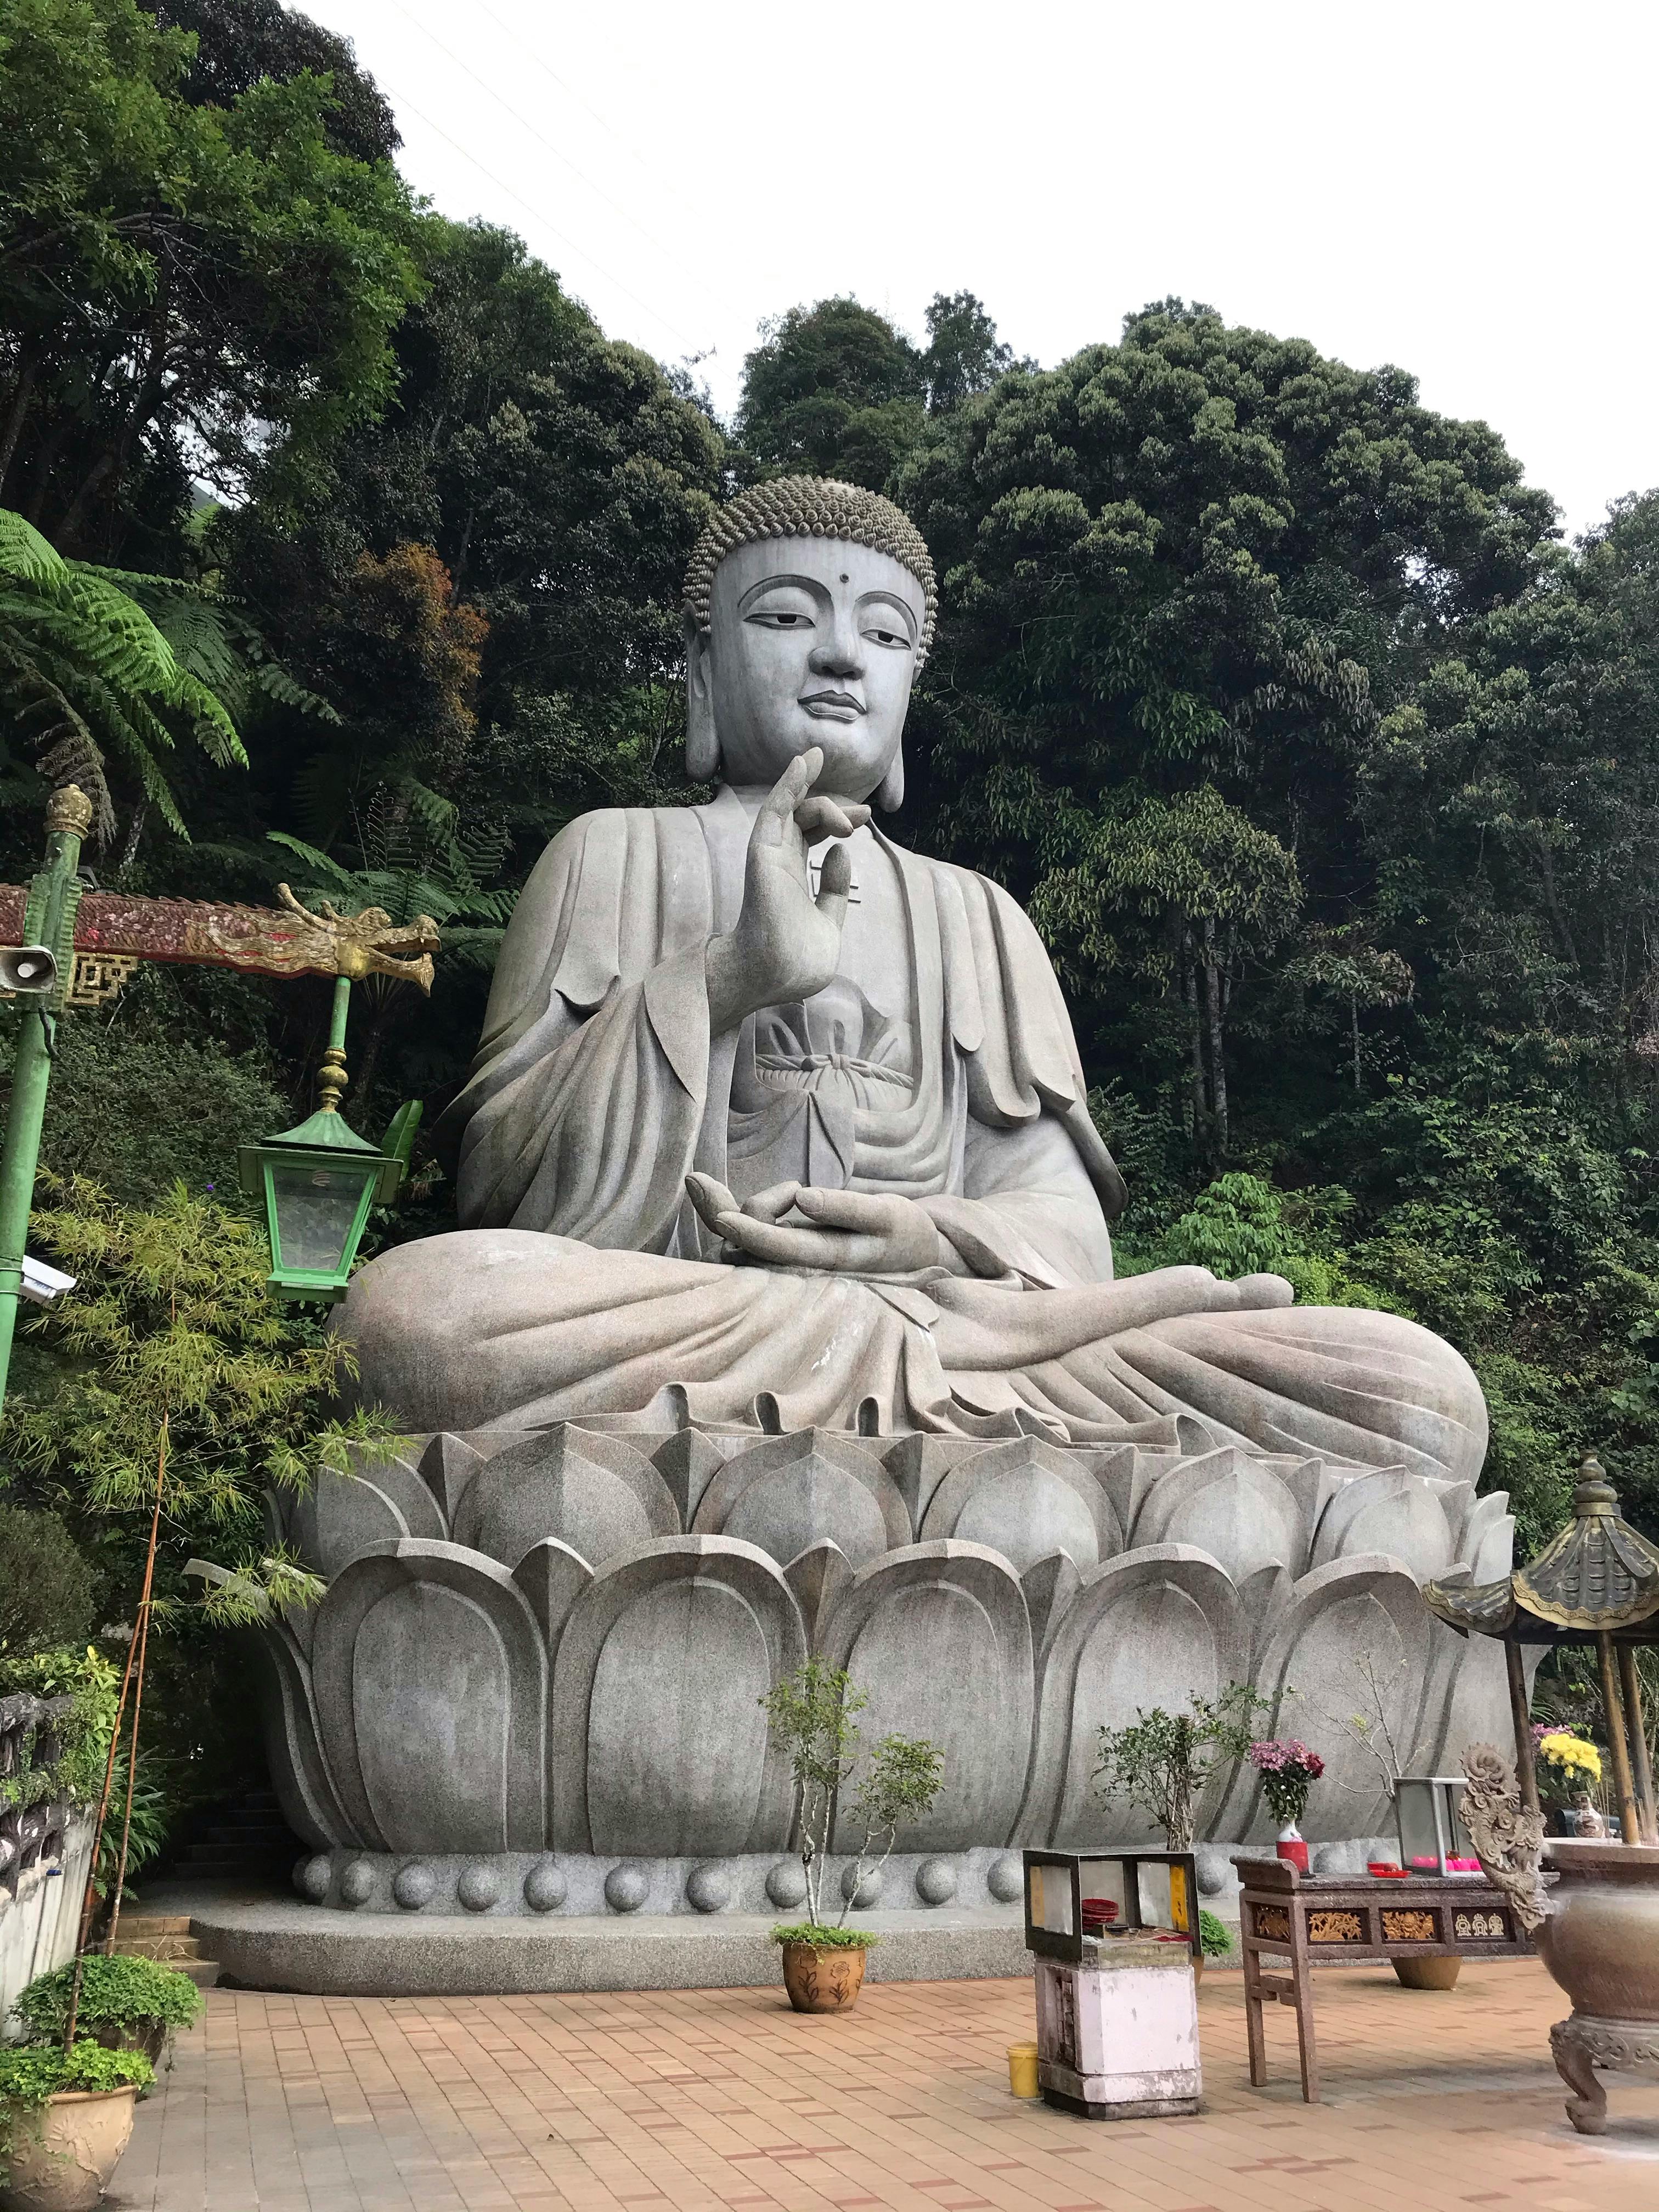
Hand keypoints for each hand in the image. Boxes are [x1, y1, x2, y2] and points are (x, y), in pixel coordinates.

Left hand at [686, 1175, 941, 1274]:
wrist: (915, 1252)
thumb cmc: (902, 1231)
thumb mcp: (886, 1214)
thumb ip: (844, 1208)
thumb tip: (803, 1199)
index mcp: (826, 1261)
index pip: (778, 1250)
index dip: (749, 1234)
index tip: (723, 1217)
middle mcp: (799, 1267)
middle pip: (744, 1247)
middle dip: (721, 1212)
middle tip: (696, 1179)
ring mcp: (789, 1261)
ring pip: (745, 1235)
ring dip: (748, 1205)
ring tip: (794, 1189)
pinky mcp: (785, 1250)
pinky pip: (752, 1230)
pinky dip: (749, 1210)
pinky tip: (785, 1197)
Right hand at [704, 747, 868, 1032]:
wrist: (777, 977)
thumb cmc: (796, 961)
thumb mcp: (829, 923)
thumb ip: (832, 889)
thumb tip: (842, 852)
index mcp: (793, 879)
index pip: (812, 836)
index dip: (837, 821)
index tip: (865, 820)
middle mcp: (780, 863)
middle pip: (803, 817)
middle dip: (835, 807)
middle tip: (866, 812)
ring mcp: (770, 857)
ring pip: (789, 807)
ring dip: (812, 788)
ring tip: (842, 791)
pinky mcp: (763, 854)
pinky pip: (774, 811)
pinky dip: (788, 785)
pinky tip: (804, 762)